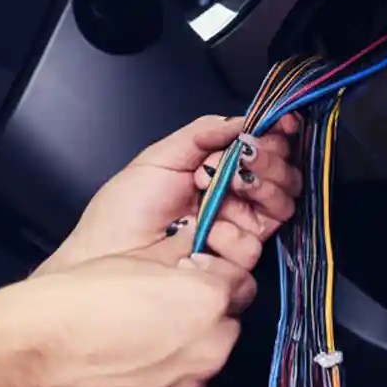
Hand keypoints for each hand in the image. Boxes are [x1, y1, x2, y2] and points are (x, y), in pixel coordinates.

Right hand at [0, 228, 253, 386]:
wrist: (31, 361)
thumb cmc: (70, 306)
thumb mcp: (131, 260)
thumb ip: (176, 264)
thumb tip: (194, 264)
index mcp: (206, 300)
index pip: (240, 284)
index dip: (213, 278)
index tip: (195, 278)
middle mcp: (209, 346)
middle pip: (227, 325)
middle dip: (205, 317)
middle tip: (163, 311)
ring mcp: (191, 386)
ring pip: (206, 360)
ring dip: (187, 351)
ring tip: (139, 342)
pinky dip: (166, 383)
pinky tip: (130, 369)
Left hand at [39, 114, 301, 274]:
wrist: (104, 258)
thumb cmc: (120, 214)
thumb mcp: (158, 160)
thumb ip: (202, 134)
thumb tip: (242, 119)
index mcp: (215, 175)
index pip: (262, 152)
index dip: (277, 136)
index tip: (282, 124)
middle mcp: (231, 202)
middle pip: (281, 177)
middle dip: (270, 160)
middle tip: (247, 155)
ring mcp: (234, 233)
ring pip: (280, 207)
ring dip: (260, 188)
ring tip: (226, 186)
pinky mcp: (232, 267)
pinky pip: (253, 244)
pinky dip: (232, 233)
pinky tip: (206, 232)